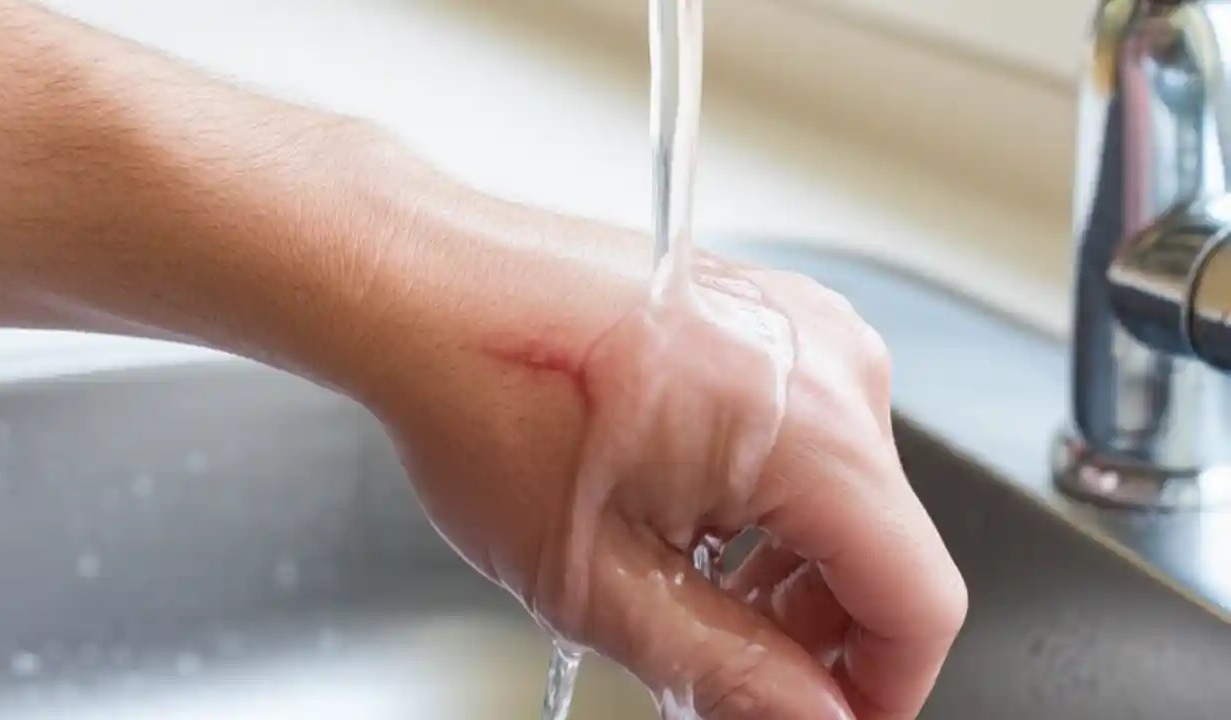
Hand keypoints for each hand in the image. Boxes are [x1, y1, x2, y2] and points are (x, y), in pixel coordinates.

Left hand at [361, 212, 967, 719]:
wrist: (429, 289)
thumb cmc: (485, 396)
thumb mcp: (600, 577)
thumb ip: (728, 670)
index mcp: (812, 427)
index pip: (919, 599)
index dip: (883, 689)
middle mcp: (830, 361)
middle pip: (886, 550)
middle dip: (816, 635)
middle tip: (723, 677)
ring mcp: (802, 330)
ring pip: (849, 498)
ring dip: (786, 571)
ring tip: (685, 594)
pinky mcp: (768, 320)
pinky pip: (813, 439)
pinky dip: (770, 505)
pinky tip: (689, 525)